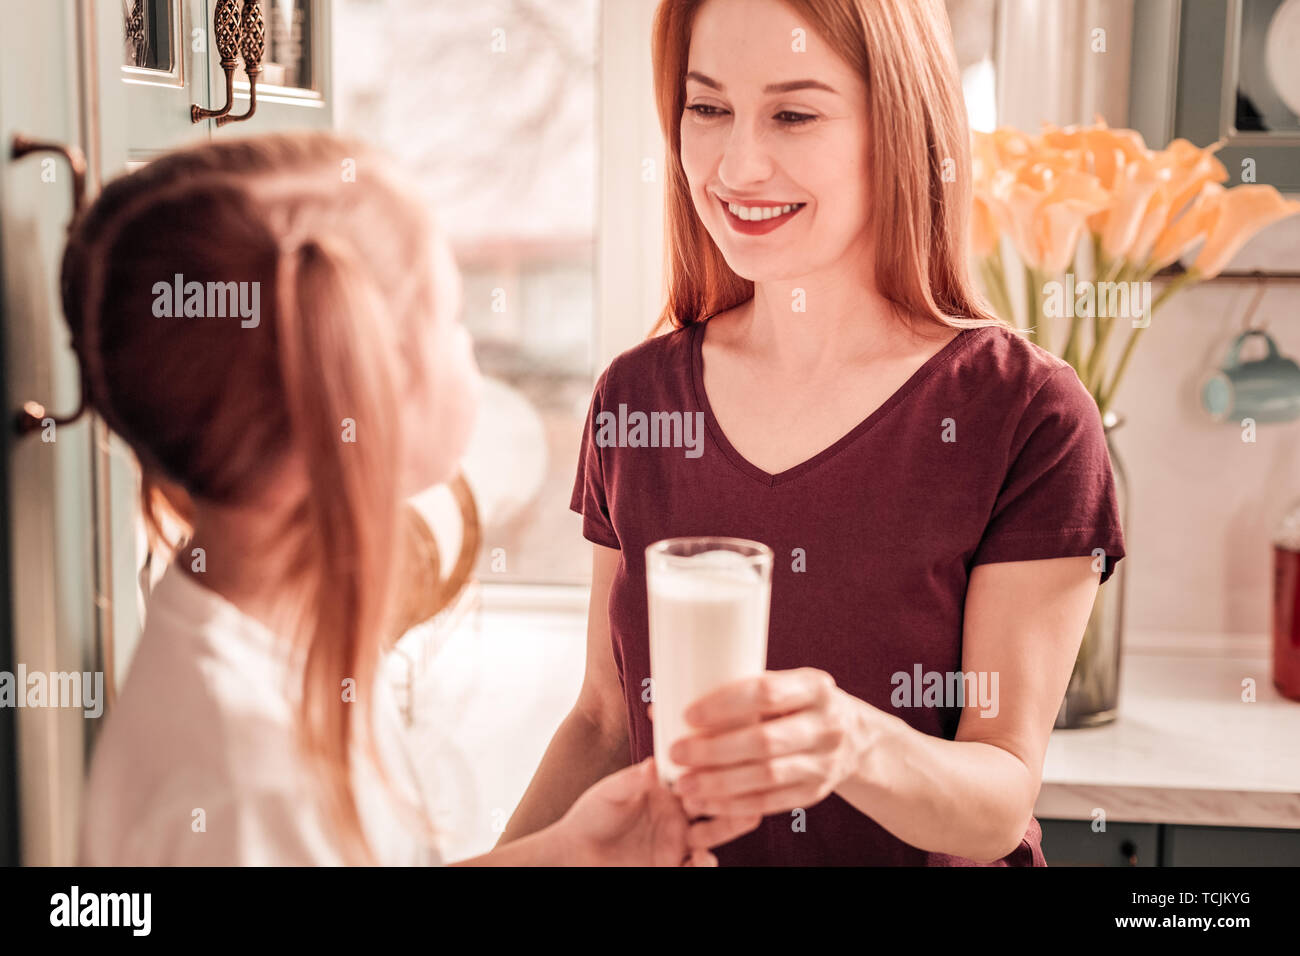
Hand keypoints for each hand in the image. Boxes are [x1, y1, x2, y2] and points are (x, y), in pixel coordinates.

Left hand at [555, 757, 760, 865]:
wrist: (576, 852)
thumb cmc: (591, 815)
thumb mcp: (609, 793)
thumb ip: (632, 780)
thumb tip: (653, 762)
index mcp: (668, 785)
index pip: (702, 771)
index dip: (714, 768)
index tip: (718, 769)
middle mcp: (680, 810)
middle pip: (721, 798)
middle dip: (734, 797)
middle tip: (734, 799)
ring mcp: (680, 838)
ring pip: (720, 830)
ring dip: (728, 827)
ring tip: (720, 827)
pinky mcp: (674, 863)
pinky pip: (700, 864)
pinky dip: (706, 863)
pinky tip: (701, 858)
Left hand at [670, 668, 866, 817]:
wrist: (854, 738)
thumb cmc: (797, 704)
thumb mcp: (783, 686)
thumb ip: (733, 694)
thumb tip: (661, 706)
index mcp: (814, 687)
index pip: (767, 692)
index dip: (725, 704)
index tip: (688, 715)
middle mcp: (825, 725)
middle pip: (765, 740)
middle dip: (715, 750)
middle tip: (677, 753)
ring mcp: (823, 762)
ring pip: (766, 776)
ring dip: (720, 783)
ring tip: (684, 784)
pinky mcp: (814, 793)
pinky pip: (770, 802)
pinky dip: (734, 804)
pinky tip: (706, 802)